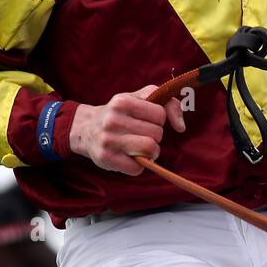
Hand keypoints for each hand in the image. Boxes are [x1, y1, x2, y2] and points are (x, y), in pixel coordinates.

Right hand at [69, 86, 185, 175]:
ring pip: (149, 150)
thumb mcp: (141, 98)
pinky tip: (130, 157)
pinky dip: (139, 166)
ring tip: (141, 148)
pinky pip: (137, 168)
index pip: (160, 114)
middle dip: (155, 136)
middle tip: (142, 135)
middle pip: (156, 133)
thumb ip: (168, 104)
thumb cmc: (120, 112)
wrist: (86, 128)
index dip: (158, 120)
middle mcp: (113, 120)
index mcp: (122, 101)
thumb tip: (181, 127)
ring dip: (151, 152)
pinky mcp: (105, 159)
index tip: (148, 120)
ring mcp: (108, 140)